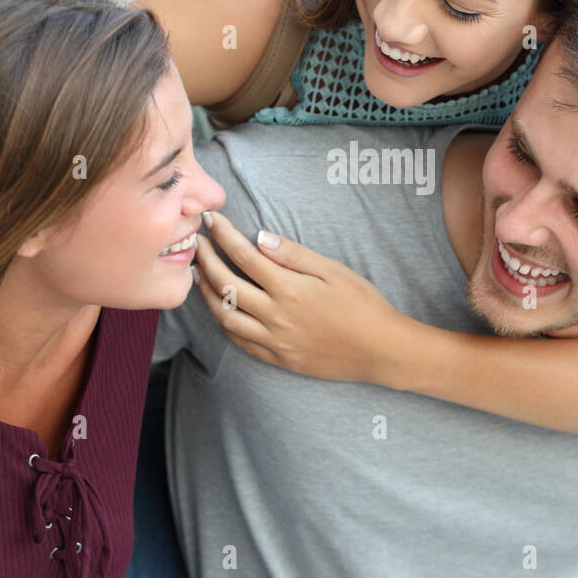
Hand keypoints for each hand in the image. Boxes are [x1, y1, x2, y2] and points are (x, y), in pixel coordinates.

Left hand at [190, 210, 410, 381]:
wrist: (380, 349)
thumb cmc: (362, 305)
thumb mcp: (333, 271)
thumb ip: (294, 255)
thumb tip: (260, 238)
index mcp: (289, 289)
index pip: (244, 256)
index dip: (224, 235)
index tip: (212, 220)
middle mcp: (275, 316)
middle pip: (226, 285)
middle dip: (206, 261)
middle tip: (197, 244)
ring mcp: (274, 340)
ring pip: (226, 316)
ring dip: (208, 294)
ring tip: (200, 276)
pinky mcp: (278, 358)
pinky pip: (240, 341)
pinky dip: (224, 323)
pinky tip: (222, 310)